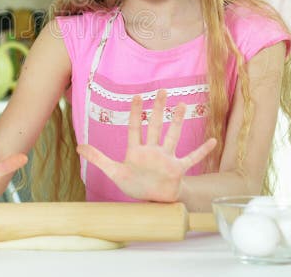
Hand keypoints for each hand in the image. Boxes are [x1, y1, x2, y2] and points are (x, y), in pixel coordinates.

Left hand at [76, 90, 216, 201]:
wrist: (152, 201)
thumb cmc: (135, 184)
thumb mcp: (113, 172)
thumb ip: (98, 158)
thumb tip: (78, 146)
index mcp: (136, 150)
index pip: (135, 128)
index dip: (136, 113)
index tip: (138, 96)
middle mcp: (153, 150)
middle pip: (155, 126)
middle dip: (158, 109)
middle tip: (162, 90)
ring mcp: (166, 158)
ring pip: (172, 137)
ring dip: (177, 122)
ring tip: (182, 105)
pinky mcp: (177, 169)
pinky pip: (192, 158)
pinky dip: (202, 151)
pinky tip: (213, 141)